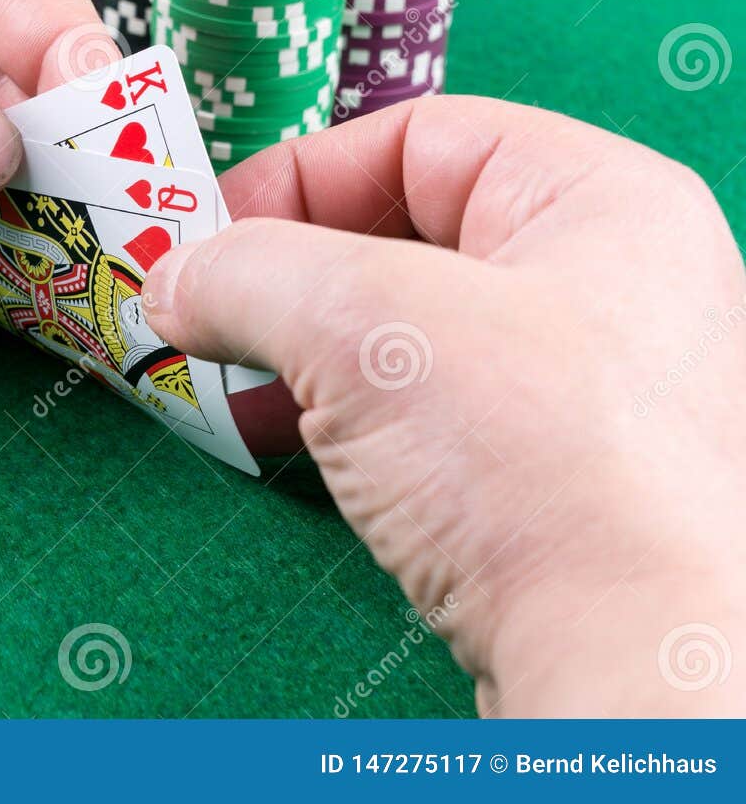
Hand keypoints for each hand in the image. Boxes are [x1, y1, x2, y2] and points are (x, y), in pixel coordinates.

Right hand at [143, 96, 745, 715]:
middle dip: (288, 276)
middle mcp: (609, 283)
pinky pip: (426, 413)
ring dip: (303, 353)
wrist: (630, 667)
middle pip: (405, 235)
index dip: (296, 175)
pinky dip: (345, 417)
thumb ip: (244, 272)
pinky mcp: (554, 479)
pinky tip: (293, 445)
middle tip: (204, 312)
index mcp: (599, 201)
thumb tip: (173, 280)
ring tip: (232, 384)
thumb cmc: (542, 468)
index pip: (417, 136)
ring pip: (408, 332)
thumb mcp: (360, 325)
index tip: (207, 236)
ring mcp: (588, 389)